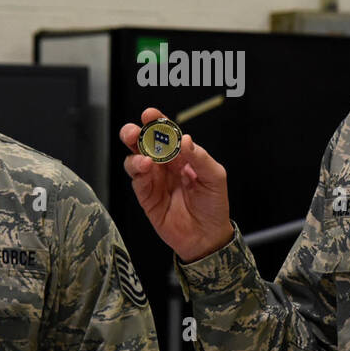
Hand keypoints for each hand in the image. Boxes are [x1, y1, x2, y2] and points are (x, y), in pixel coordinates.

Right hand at [119, 108, 234, 261]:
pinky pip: (137, 180)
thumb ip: (200, 158)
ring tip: (145, 158)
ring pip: (134, 159)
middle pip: (143, 143)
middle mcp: (165, 165)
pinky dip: (137, 170)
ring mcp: (154, 180)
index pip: (167, 134)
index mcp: (182, 156)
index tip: (150, 114)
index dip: (157, 122)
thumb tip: (185, 140)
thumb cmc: (213, 204)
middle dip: (135, 133)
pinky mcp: (146, 196)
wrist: (207, 236)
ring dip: (134, 153)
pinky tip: (145, 167)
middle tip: (134, 131)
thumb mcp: (215, 177)